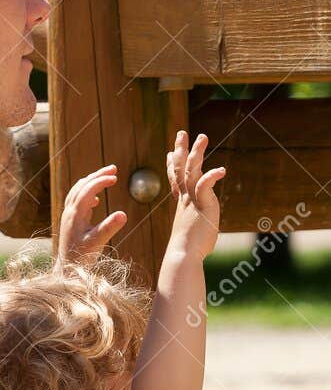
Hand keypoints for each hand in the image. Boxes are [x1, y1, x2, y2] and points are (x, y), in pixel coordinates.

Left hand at [56, 166, 127, 266]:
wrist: (66, 269)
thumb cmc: (81, 257)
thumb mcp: (97, 243)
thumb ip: (109, 228)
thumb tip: (123, 214)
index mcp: (75, 214)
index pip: (87, 190)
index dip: (101, 181)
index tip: (115, 177)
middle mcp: (69, 212)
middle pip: (82, 186)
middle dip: (97, 175)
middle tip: (114, 168)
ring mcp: (68, 216)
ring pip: (78, 191)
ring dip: (92, 182)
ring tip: (106, 177)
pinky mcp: (70, 222)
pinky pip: (77, 200)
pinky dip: (87, 193)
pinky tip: (97, 200)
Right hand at [167, 130, 224, 260]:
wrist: (184, 256)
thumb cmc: (188, 252)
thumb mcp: (192, 236)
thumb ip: (195, 231)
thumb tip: (197, 240)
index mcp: (183, 205)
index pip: (176, 181)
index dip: (172, 166)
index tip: (169, 153)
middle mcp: (185, 199)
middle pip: (180, 169)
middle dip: (180, 150)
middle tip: (181, 133)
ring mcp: (192, 200)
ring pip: (191, 170)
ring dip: (196, 152)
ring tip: (202, 136)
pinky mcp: (202, 204)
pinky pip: (205, 184)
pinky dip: (212, 175)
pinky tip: (221, 170)